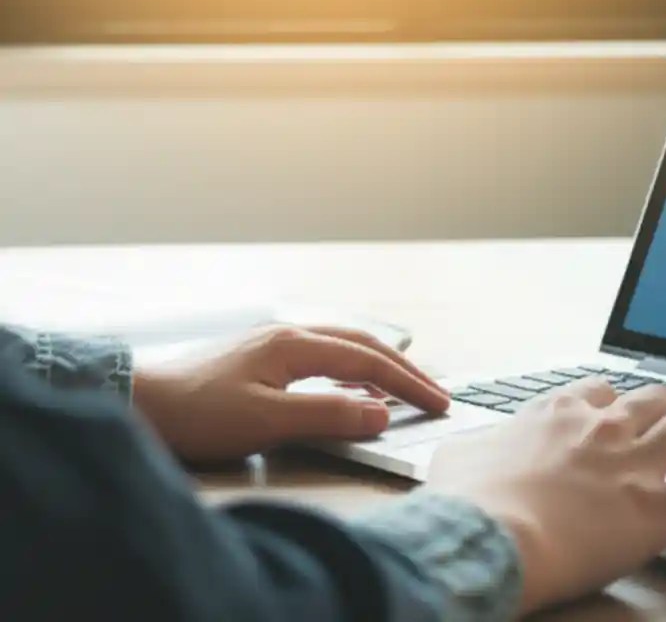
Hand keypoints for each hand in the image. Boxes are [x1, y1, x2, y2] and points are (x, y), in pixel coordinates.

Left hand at [132, 325, 448, 461]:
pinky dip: (351, 374)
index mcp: (294, 344)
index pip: (368, 361)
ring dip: (379, 368)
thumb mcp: (267, 421)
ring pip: (342, 349)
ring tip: (405, 389)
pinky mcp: (257, 361)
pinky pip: (321, 360)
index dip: (408, 384)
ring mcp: (270, 345)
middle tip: (437, 394)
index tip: (439, 404)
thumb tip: (381, 413)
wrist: (135, 405)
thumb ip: (328, 416)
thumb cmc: (195, 414)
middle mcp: (286, 336)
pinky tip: (351, 393)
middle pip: (362, 346)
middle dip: (404, 370)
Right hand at [427, 377, 665, 613]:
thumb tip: (470, 451)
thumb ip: (476, 447)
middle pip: (652, 400)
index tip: (612, 415)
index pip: (596, 393)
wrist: (489, 536)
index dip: (609, 405)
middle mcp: (602, 428)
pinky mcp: (657, 507)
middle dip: (665, 409)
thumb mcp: (458, 458)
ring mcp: (634, 464)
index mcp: (556, 414)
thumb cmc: (466, 503)